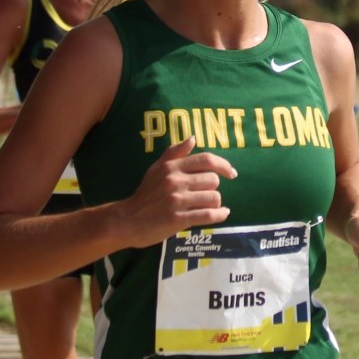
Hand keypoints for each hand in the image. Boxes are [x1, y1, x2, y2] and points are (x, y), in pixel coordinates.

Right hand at [118, 137, 235, 245]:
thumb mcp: (155, 170)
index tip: (232, 173)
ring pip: (213, 198)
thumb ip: (174, 153)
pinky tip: (221, 214)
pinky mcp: (178, 219)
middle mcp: (175, 181)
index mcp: (171, 167)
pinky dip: (219, 215)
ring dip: (215, 203)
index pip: (206, 160)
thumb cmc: (144, 195)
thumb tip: (192, 138)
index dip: (224, 165)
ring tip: (207, 206)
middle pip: (213, 180)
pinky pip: (208, 215)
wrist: (126, 220)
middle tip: (206, 195)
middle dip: (213, 189)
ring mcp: (177, 200)